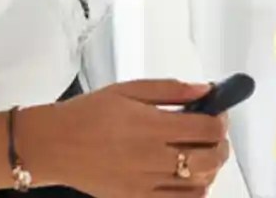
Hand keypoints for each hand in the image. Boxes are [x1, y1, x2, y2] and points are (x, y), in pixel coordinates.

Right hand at [19, 79, 230, 196]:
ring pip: (200, 183)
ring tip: (202, 152)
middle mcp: (151, 157)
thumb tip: (205, 89)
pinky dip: (195, 190)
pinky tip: (190, 176)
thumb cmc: (87, 114)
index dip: (221, 120)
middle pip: (210, 158)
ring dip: (211, 167)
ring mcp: (145, 183)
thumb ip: (170, 89)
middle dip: (222, 144)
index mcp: (150, 126)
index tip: (219, 113)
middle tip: (216, 133)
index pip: (206, 128)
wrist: (54, 145)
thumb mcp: (128, 89)